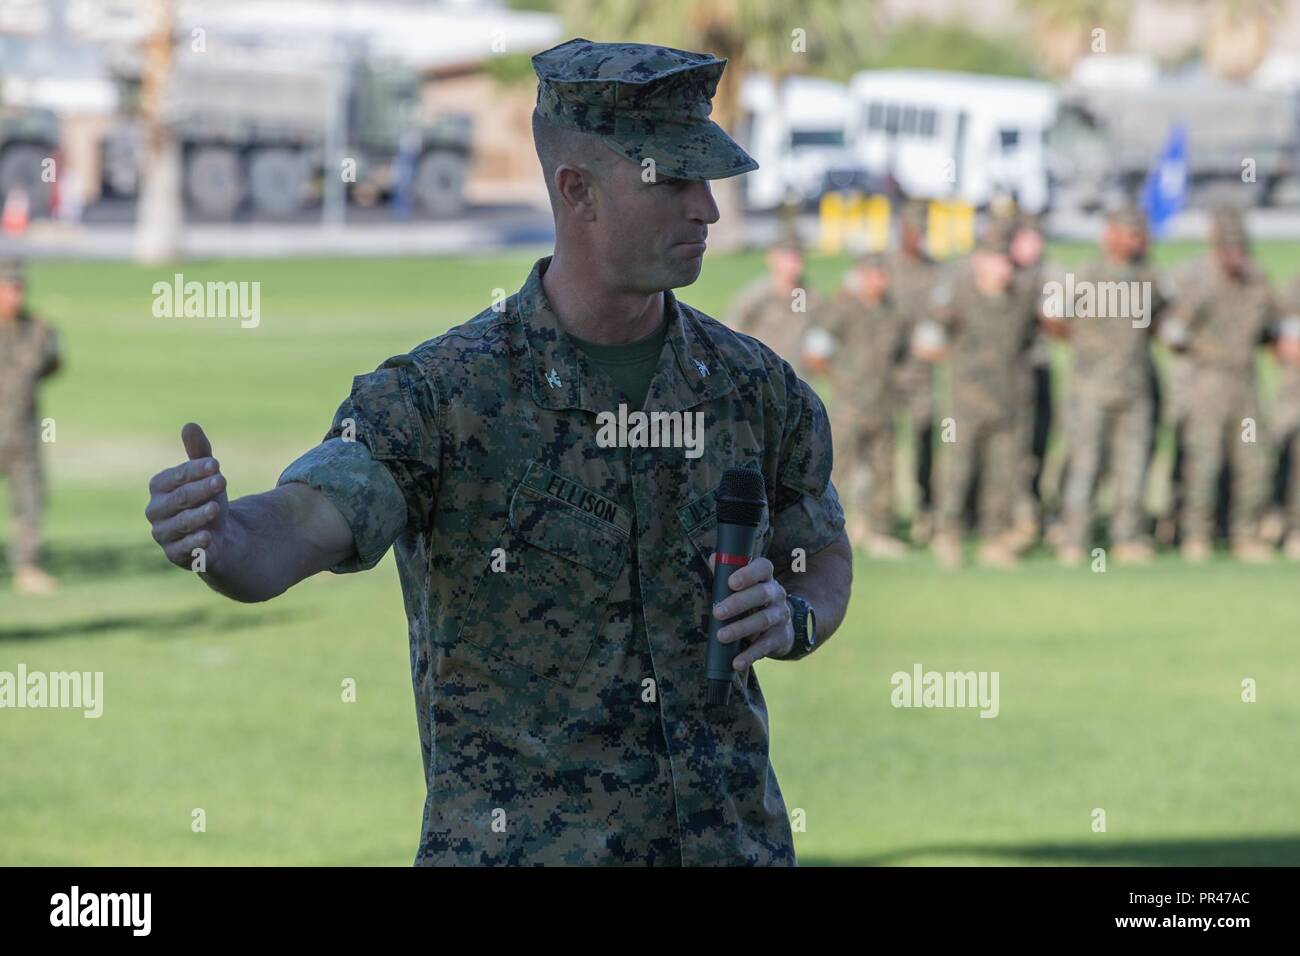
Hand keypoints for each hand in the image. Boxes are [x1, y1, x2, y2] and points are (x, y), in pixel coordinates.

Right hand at [146, 423, 228, 569]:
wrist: (220, 535)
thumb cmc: (208, 499)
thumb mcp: (207, 476)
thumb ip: (199, 453)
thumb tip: (189, 425)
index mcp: (159, 487)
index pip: (175, 476)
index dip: (194, 470)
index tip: (216, 464)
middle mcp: (155, 511)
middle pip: (178, 499)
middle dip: (200, 490)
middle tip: (222, 481)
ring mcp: (163, 534)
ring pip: (179, 524)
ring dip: (198, 516)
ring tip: (217, 507)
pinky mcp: (175, 555)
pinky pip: (181, 550)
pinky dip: (194, 543)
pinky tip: (208, 538)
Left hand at [707, 553, 793, 678]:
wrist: (781, 625)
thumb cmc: (752, 600)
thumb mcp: (743, 585)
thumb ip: (727, 572)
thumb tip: (714, 559)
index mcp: (766, 577)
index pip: (763, 568)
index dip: (748, 574)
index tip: (731, 582)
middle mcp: (777, 594)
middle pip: (761, 595)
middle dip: (738, 603)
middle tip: (717, 612)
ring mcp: (781, 616)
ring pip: (763, 620)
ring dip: (741, 629)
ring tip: (721, 636)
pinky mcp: (780, 638)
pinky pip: (765, 646)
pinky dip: (750, 654)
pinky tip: (736, 662)